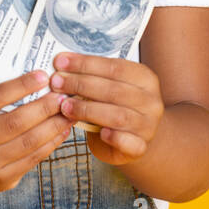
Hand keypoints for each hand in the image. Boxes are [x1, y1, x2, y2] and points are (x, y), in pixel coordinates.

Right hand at [0, 70, 76, 195]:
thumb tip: (36, 83)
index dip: (20, 86)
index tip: (42, 76)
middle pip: (14, 124)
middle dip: (43, 108)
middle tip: (62, 96)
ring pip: (27, 144)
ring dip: (53, 127)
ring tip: (68, 113)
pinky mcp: (1, 181)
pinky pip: (32, 160)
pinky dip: (50, 144)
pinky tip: (61, 131)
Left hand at [49, 53, 163, 165]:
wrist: (133, 139)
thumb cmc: (115, 107)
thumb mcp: (109, 87)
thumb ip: (92, 77)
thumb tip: (61, 66)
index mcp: (144, 78)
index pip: (114, 66)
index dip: (85, 64)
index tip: (60, 62)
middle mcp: (150, 100)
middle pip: (114, 90)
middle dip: (81, 84)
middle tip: (57, 83)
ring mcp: (148, 125)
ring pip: (118, 115)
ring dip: (88, 110)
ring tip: (64, 106)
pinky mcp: (142, 146)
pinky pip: (129, 142)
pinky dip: (113, 137)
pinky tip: (100, 132)